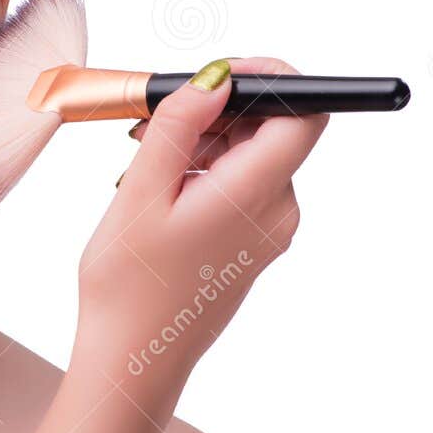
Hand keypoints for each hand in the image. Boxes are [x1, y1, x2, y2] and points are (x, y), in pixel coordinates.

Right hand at [71, 57, 328, 417]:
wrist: (132, 359)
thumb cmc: (128, 285)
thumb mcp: (142, 191)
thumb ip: (180, 125)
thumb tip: (217, 77)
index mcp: (255, 197)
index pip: (304, 115)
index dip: (272, 79)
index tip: (220, 74)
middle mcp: (277, 214)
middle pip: (272, 130)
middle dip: (218, 111)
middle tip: (155, 123)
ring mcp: (270, 233)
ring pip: (252, 157)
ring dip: (205, 142)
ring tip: (147, 162)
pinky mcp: (255, 246)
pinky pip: (243, 186)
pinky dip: (206, 172)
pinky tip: (162, 191)